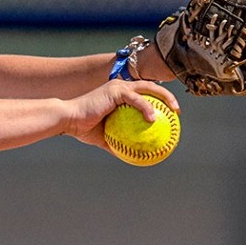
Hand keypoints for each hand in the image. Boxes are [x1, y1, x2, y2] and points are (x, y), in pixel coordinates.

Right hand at [59, 80, 181, 154]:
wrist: (68, 120)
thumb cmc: (82, 128)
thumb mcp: (104, 139)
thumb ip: (118, 144)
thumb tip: (132, 157)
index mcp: (119, 95)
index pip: (144, 94)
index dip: (159, 101)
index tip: (170, 114)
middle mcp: (121, 87)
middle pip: (151, 87)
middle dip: (167, 96)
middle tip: (177, 112)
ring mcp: (118, 86)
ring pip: (148, 88)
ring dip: (164, 97)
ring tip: (174, 111)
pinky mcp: (115, 90)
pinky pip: (136, 99)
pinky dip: (146, 108)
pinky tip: (153, 119)